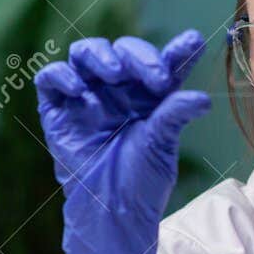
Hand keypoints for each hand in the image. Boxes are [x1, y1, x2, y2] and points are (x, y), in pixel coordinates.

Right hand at [35, 31, 209, 253]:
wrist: (111, 211)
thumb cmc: (140, 181)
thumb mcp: (161, 145)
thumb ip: (175, 114)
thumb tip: (203, 98)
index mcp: (148, 95)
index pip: (163, 62)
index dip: (178, 50)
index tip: (193, 43)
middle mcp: (117, 90)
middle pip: (123, 50)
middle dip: (139, 56)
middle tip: (155, 77)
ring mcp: (85, 96)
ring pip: (85, 53)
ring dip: (100, 56)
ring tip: (115, 74)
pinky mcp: (57, 109)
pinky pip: (51, 78)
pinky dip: (62, 76)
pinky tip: (80, 90)